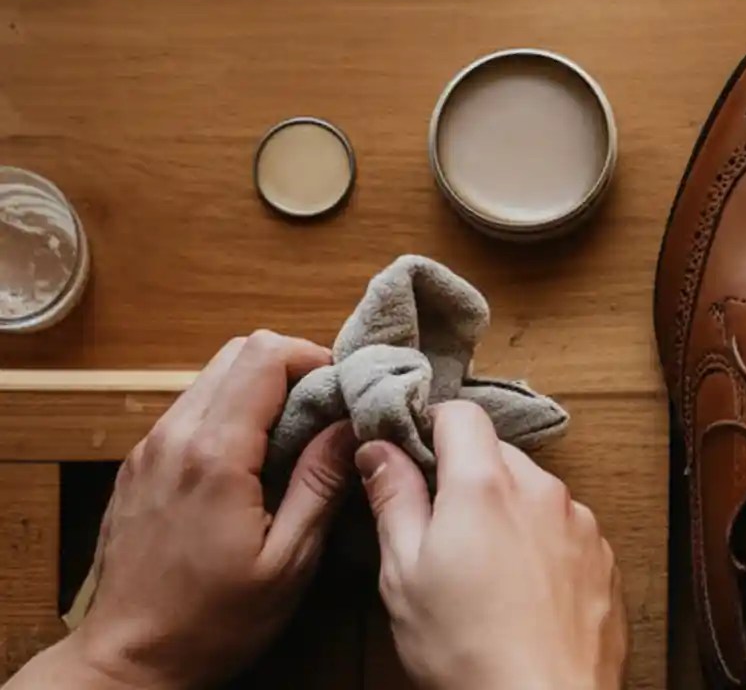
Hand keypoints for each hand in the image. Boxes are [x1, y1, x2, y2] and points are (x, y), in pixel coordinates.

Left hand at [8, 331, 358, 689]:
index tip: (343, 394)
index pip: (264, 356)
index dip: (313, 359)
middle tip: (324, 410)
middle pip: (237, 352)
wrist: (129, 658)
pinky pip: (190, 409)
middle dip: (290, 366)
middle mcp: (174, 436)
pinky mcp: (139, 465)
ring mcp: (149, 448)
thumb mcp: (288, 561)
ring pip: (211, 377)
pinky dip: (230, 412)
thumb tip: (349, 425)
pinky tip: (254, 460)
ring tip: (294, 436)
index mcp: (215, 454)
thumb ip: (321, 484)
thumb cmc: (215, 621)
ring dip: (259, 389)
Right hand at [359, 400, 626, 689]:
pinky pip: (565, 528)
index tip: (414, 455)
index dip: (432, 427)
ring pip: (534, 492)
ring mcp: (580, 523)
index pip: (461, 414)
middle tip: (441, 530)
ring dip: (509, 511)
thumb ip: (394, 500)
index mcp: (484, 485)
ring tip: (486, 572)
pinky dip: (542, 543)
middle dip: (468, 477)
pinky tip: (524, 591)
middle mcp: (541, 491)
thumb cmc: (467, 650)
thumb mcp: (405, 575)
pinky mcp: (603, 557)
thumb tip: (380, 449)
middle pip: (498, 454)